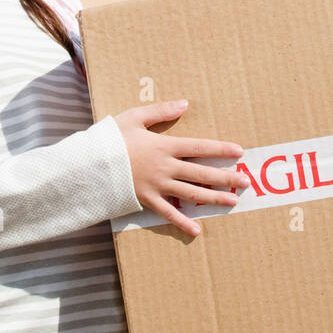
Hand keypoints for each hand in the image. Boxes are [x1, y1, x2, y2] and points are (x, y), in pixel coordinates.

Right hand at [114, 99, 248, 235]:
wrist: (87, 165)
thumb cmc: (110, 139)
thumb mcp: (133, 117)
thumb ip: (160, 111)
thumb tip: (185, 103)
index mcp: (164, 145)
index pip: (200, 147)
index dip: (221, 149)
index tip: (239, 152)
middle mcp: (165, 167)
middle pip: (202, 173)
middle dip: (226, 177)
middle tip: (246, 181)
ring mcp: (157, 186)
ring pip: (192, 194)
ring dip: (214, 198)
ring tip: (233, 201)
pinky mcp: (146, 200)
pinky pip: (168, 214)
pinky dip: (183, 222)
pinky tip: (198, 229)